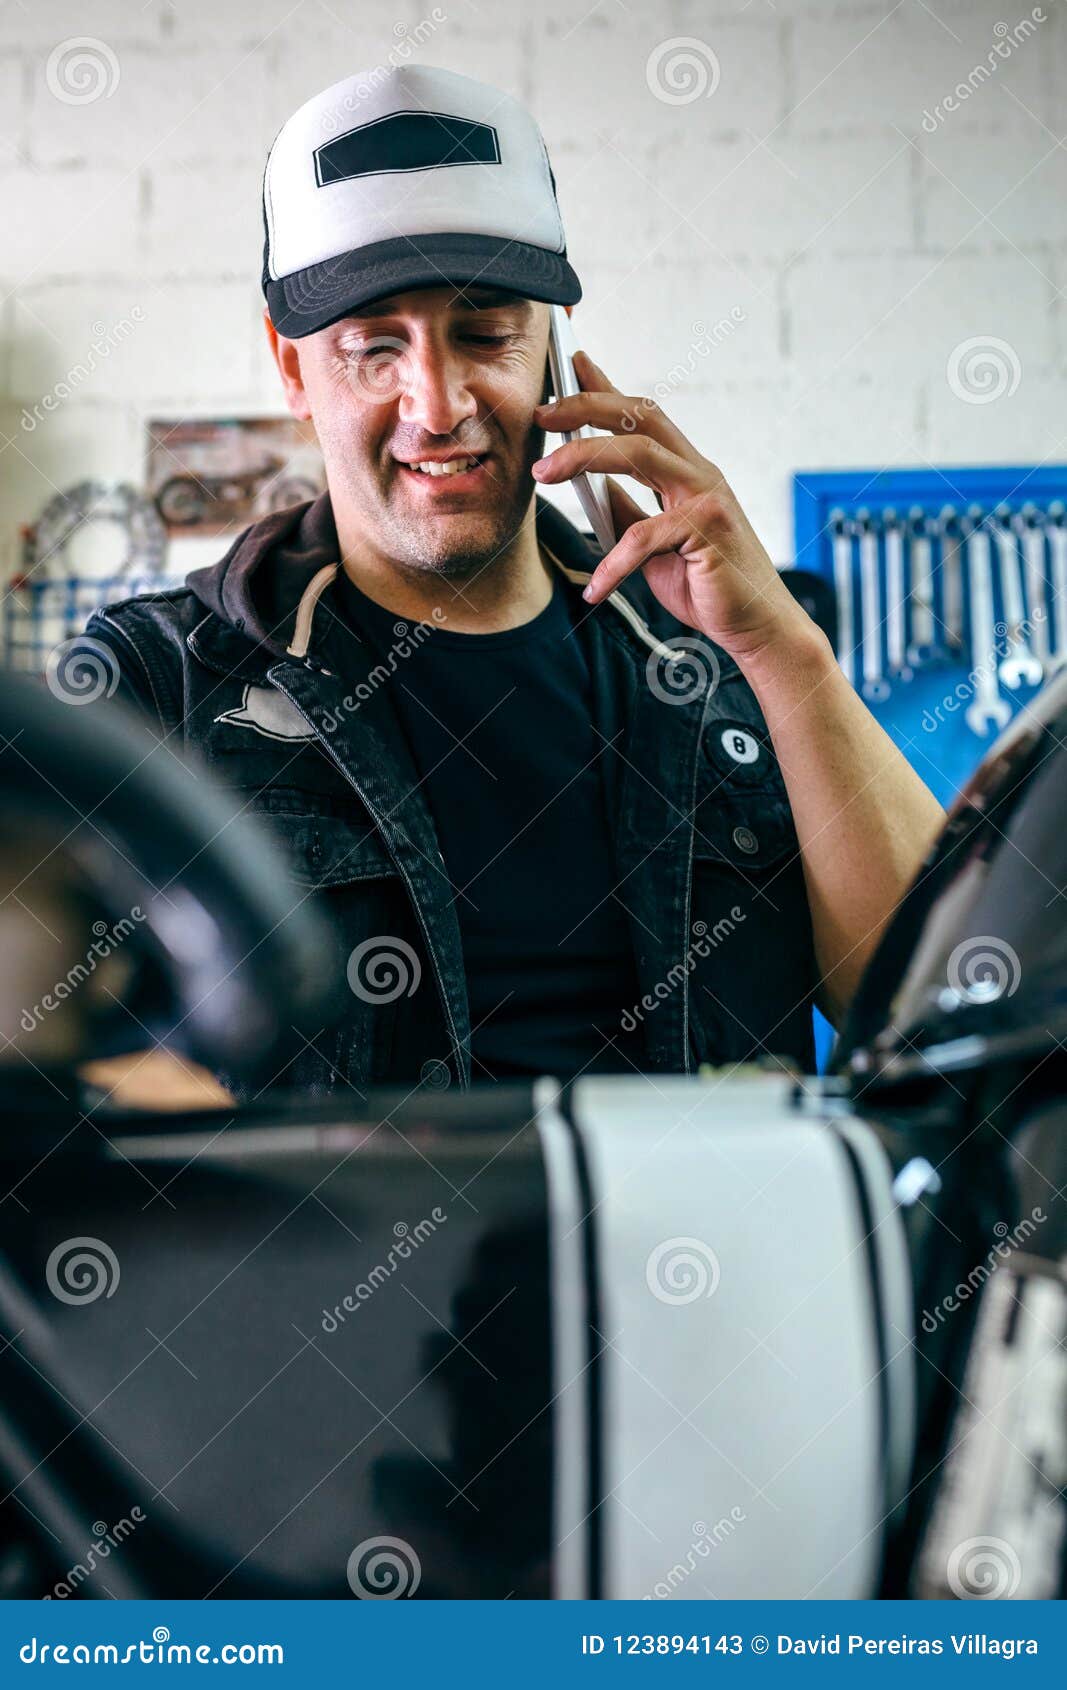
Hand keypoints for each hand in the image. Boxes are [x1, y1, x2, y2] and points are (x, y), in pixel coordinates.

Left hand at [531, 351, 814, 665]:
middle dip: (587, 405)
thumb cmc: (707, 584)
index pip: (642, 415)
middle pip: (639, 416)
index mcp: (687, 470)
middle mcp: (699, 473)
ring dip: (584, 456)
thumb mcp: (655, 544)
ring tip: (544, 473)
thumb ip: (628, 512)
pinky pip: (644, 536)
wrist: (753, 625)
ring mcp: (707, 497)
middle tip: (543, 412)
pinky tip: (596, 588)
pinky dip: (612, 563)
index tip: (571, 363)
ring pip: (639, 453)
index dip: (606, 386)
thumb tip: (589, 488)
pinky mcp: (707, 530)